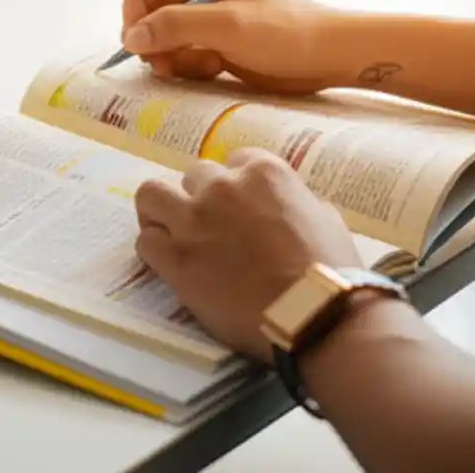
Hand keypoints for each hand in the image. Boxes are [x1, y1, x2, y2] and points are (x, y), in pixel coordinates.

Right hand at [120, 0, 345, 93]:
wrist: (328, 57)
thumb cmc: (286, 34)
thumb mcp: (228, 27)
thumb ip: (176, 27)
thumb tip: (131, 37)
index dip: (135, 3)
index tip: (136, 39)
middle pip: (152, 1)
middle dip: (152, 34)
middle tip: (160, 63)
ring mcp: (210, 7)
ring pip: (164, 28)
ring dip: (169, 52)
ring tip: (192, 67)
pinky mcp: (216, 33)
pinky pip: (182, 45)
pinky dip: (186, 61)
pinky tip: (211, 68)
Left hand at [133, 148, 360, 361]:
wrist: (312, 313)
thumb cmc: (329, 270)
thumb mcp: (326, 218)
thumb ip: (297, 201)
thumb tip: (290, 205)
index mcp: (263, 172)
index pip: (235, 162)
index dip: (235, 186)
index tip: (238, 208)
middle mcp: (221, 187)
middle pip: (193, 176)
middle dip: (200, 198)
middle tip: (209, 227)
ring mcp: (193, 220)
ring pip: (151, 195)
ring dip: (159, 211)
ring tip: (168, 231)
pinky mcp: (174, 257)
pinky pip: (145, 241)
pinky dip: (154, 250)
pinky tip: (166, 263)